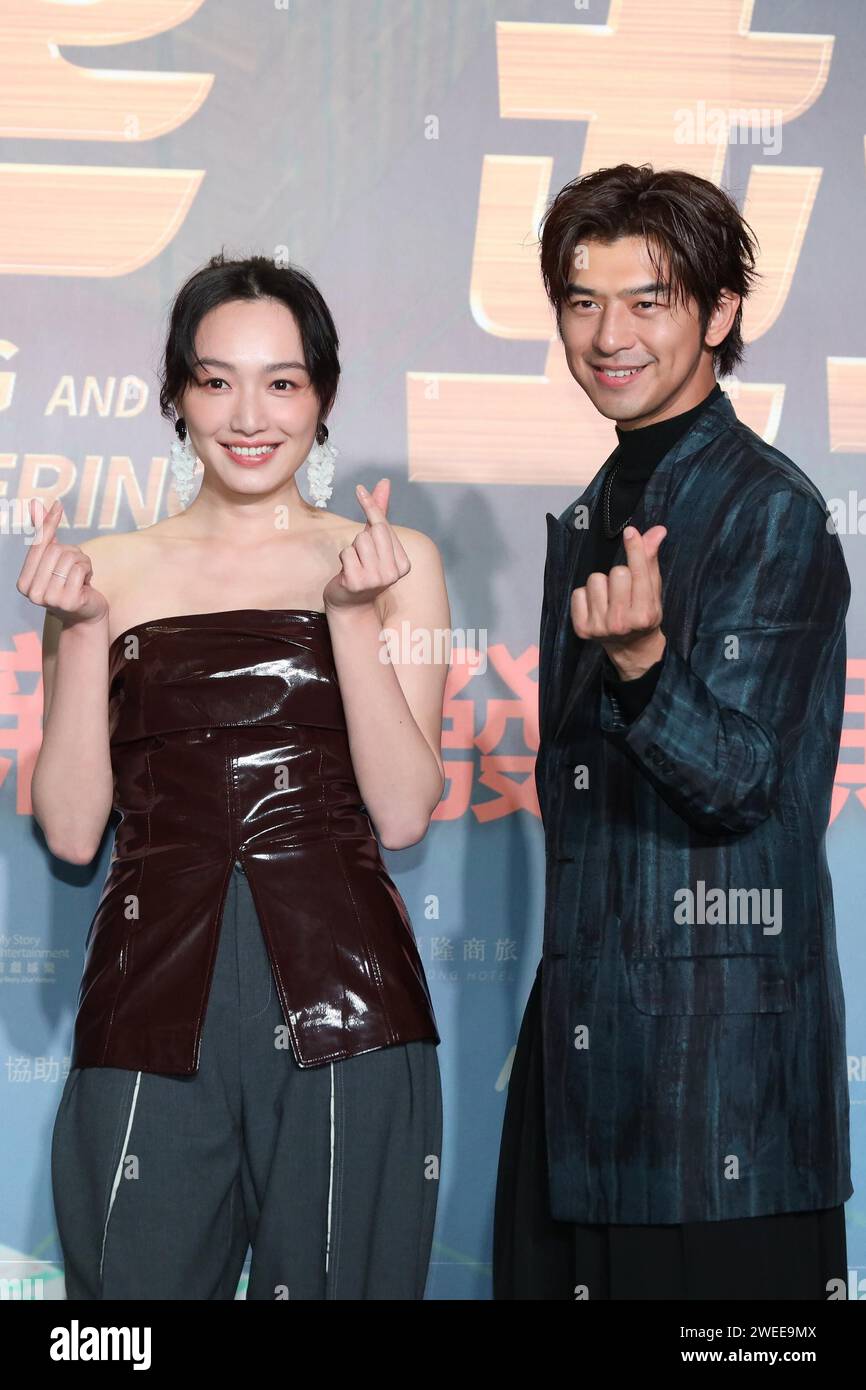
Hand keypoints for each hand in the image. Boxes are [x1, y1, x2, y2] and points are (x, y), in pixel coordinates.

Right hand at [17, 498, 108, 627]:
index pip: (38, 545)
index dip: (49, 524)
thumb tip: (34, 504)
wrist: (86, 614)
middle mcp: (32, 593)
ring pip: (70, 558)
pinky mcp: (69, 601)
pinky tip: (87, 583)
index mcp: (23, 583)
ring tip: (81, 576)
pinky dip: (88, 570)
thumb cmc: (68, 583)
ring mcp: (50, 599)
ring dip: (82, 562)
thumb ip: (43, 533)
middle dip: (72, 553)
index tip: (59, 505)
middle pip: (56, 551)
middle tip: (76, 568)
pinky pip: (81, 569)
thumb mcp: (54, 559)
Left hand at [322, 478, 409, 612]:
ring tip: (355, 564)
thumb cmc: (363, 566)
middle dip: (361, 537)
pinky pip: (345, 553)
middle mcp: (394, 573)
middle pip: (372, 532)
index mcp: (404, 564)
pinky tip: (347, 572)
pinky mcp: (357, 583)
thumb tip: (385, 482)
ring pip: (359, 541)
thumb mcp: (374, 540)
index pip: (384, 526)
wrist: (349, 601)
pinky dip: (343, 559)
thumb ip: (380, 512)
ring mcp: (376, 579)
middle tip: (360, 555)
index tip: (358, 489)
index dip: (370, 507)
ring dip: (351, 549)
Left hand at [571, 524, 666, 673]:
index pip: (638, 573)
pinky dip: (586, 596)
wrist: (630, 647)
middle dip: (620, 574)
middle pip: (616, 573)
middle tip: (624, 589)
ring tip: (610, 598)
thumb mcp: (653, 591)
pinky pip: (578, 593)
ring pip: (595, 580)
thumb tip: (657, 530)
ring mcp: (600, 627)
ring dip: (602, 585)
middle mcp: (621, 622)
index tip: (631, 532)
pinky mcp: (582, 629)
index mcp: (644, 614)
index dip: (635, 549)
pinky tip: (596, 606)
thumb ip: (651, 560)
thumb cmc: (643, 614)